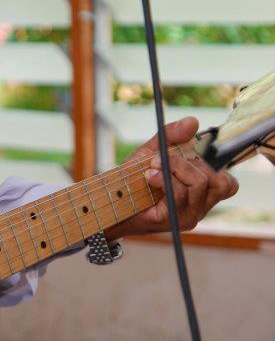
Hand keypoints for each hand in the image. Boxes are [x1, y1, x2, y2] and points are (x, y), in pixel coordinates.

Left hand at [106, 117, 238, 240]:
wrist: (111, 200)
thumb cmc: (134, 178)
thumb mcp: (153, 150)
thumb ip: (173, 135)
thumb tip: (192, 121)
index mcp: (201, 193)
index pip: (229, 185)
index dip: (217, 168)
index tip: (190, 157)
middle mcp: (199, 207)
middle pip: (217, 181)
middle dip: (189, 163)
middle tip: (163, 160)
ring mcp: (188, 216)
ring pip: (198, 184)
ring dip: (174, 168)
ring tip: (152, 168)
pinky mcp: (173, 220)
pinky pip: (179, 194)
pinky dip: (164, 179)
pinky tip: (150, 176)